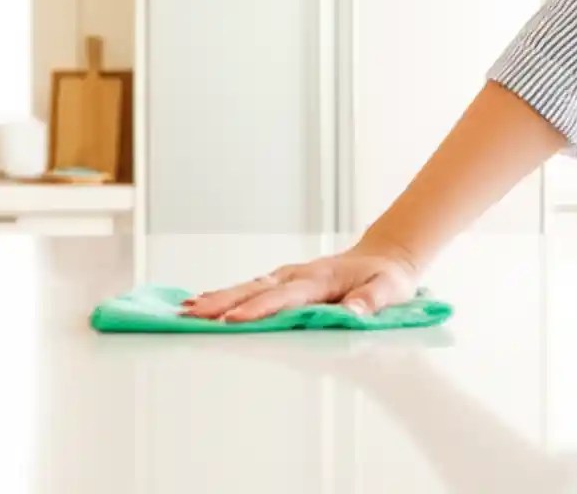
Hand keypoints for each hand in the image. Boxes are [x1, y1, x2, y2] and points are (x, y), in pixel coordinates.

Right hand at [181, 236, 421, 322]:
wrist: (386, 256)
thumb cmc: (387, 278)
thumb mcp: (389, 290)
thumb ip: (369, 302)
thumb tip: (351, 314)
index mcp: (319, 279)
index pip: (284, 297)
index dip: (258, 309)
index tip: (233, 321)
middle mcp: (297, 275)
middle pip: (254, 289)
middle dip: (222, 302)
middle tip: (191, 314)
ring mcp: (288, 277)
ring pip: (247, 287)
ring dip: (217, 298)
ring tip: (186, 309)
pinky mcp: (284, 282)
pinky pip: (251, 288)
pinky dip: (226, 294)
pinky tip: (203, 302)